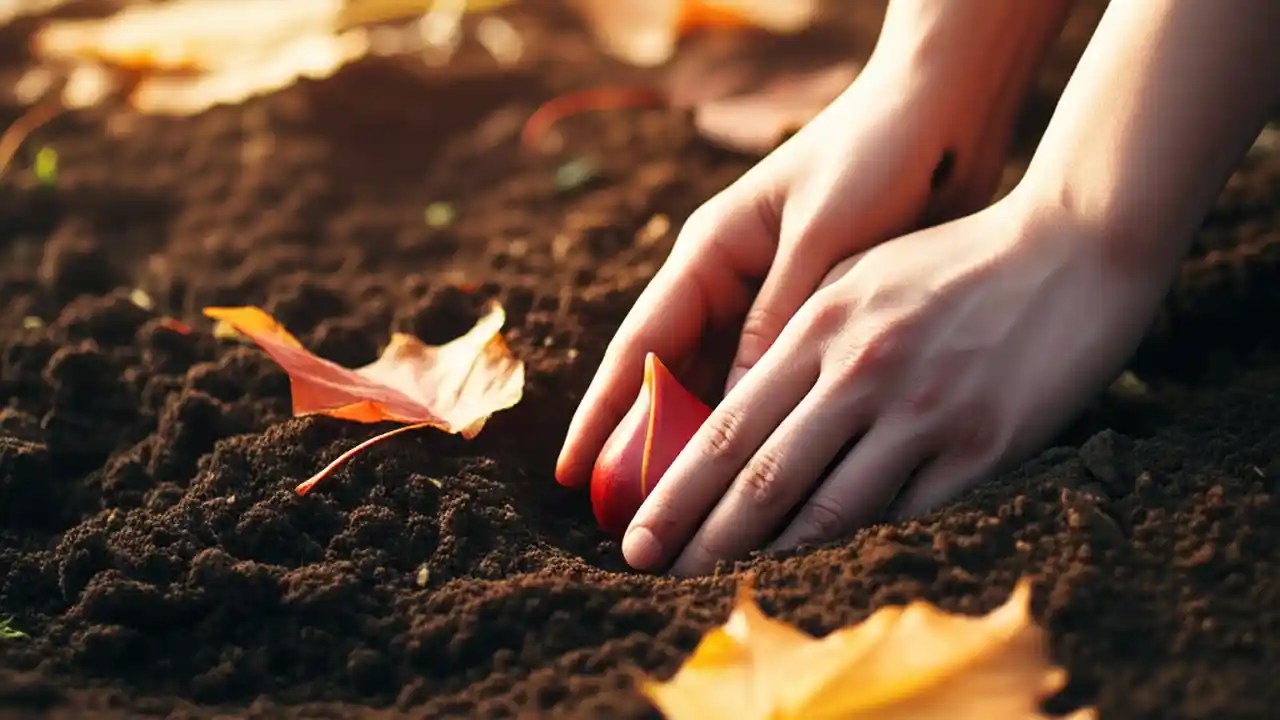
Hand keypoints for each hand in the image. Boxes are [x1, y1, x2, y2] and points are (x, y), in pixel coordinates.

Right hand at [556, 67, 1009, 491]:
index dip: (603, 413)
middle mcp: (728, 282)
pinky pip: (772, 383)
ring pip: (719, 387)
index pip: (640, 345)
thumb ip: (778, 319)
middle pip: (671, 379)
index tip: (571, 472)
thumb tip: (735, 410)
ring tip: (687, 515)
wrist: (943, 115)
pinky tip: (758, 475)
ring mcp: (767, 301)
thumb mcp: (823, 237)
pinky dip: (761, 426)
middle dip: (646, 446)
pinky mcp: (813, 318)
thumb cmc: (877, 156)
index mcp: (711, 251)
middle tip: (631, 520)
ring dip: (703, 446)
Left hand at [625, 196, 1172, 575]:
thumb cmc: (954, 262)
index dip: (674, 491)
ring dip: (771, 555)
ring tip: (728, 585)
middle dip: (699, 536)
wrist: (1074, 247)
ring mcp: (922, 412)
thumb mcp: (859, 277)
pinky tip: (831, 567)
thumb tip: (738, 399)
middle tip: (653, 573)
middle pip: (761, 477)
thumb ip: (798, 334)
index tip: (637, 531)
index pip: (725, 428)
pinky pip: (909, 512)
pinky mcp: (983, 445)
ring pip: (830, 508)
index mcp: (821, 329)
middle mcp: (861, 373)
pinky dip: (867, 543)